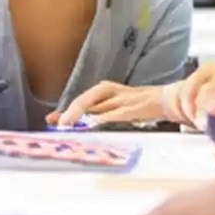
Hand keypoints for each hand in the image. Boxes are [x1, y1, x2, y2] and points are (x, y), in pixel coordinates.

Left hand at [47, 81, 166, 127]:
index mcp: (104, 90)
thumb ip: (98, 114)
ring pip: (96, 105)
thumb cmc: (138, 105)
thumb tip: (78, 124)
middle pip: (84, 100)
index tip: (50, 120)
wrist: (164, 99)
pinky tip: (94, 124)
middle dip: (70, 113)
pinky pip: (115, 113)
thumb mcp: (115, 106)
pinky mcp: (132, 107)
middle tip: (59, 125)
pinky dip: (103, 118)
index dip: (65, 111)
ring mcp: (121, 98)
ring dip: (80, 115)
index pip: (80, 100)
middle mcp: (109, 91)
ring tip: (69, 124)